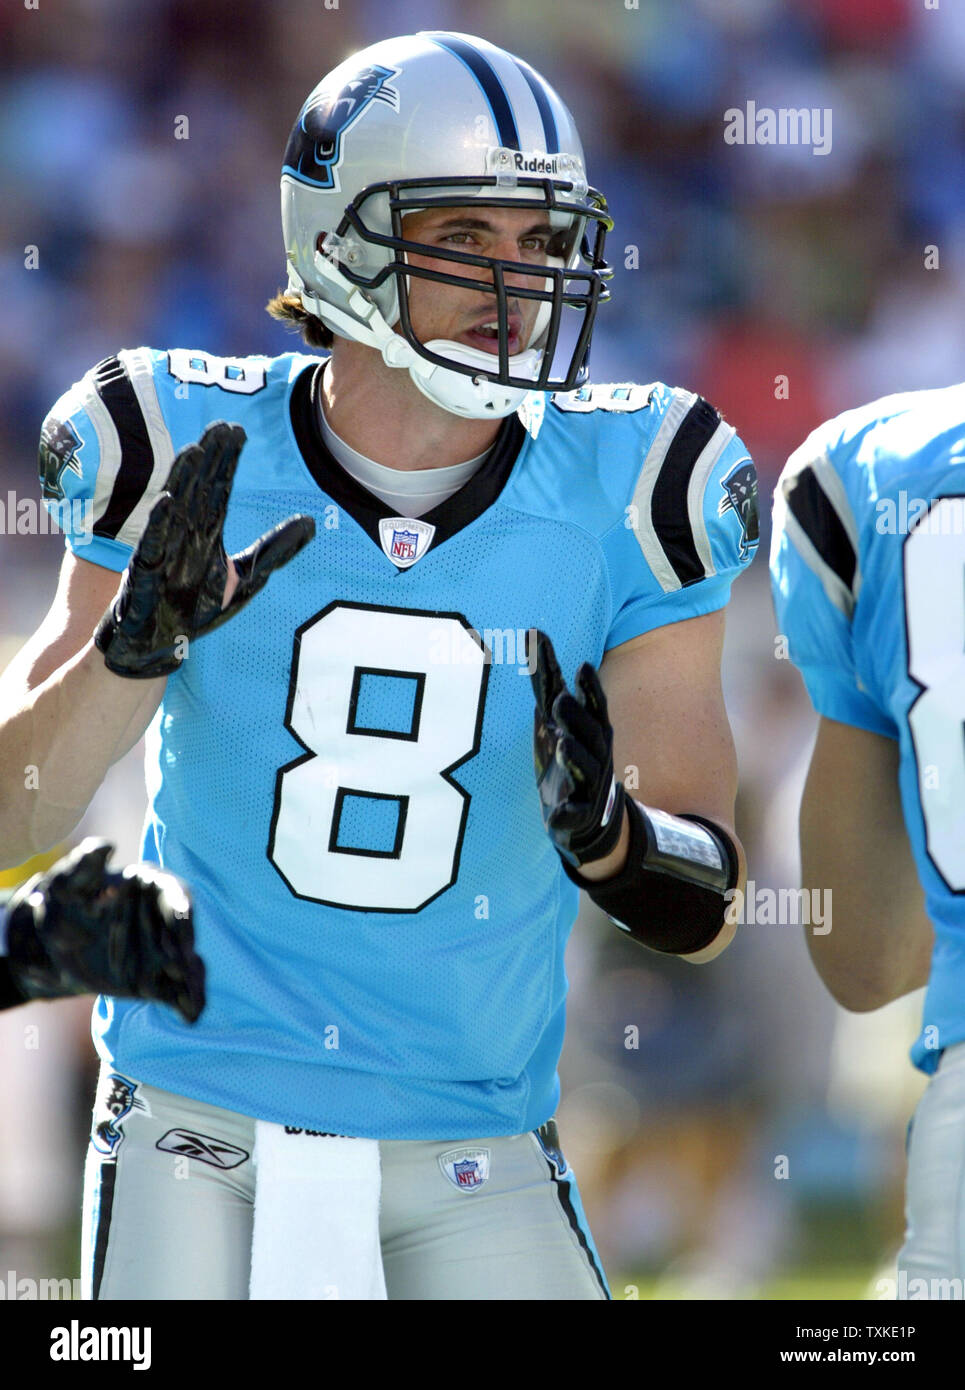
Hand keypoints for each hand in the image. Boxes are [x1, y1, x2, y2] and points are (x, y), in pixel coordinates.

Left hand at [5, 840, 205, 1022]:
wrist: (54, 950)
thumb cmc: (65, 906)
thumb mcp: (66, 885)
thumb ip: (83, 864)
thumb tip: (106, 846)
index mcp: (151, 888)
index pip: (175, 893)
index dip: (181, 905)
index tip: (184, 916)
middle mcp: (164, 921)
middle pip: (185, 932)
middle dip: (186, 946)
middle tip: (181, 961)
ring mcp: (163, 952)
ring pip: (188, 964)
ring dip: (193, 979)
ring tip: (193, 995)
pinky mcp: (157, 981)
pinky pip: (178, 993)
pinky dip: (188, 1003)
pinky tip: (190, 1015)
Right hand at [94, 422, 315, 677]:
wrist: (154, 645)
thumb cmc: (195, 609)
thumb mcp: (246, 580)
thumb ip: (275, 552)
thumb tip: (312, 523)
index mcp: (205, 533)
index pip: (217, 490)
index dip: (227, 462)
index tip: (238, 430)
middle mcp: (183, 536)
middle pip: (197, 491)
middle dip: (209, 459)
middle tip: (222, 425)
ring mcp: (162, 552)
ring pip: (174, 509)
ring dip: (182, 480)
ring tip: (194, 450)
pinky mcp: (145, 574)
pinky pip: (151, 546)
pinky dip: (158, 525)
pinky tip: (166, 501)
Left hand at [529, 629, 624, 868]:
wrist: (589, 821)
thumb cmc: (569, 759)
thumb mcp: (555, 720)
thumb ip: (546, 683)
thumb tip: (534, 634)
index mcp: (592, 730)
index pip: (592, 704)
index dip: (589, 686)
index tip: (581, 665)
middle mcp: (596, 754)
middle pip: (590, 733)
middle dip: (577, 716)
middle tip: (560, 700)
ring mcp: (589, 786)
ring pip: (585, 769)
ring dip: (574, 757)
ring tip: (562, 744)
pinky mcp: (579, 815)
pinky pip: (576, 813)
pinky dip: (569, 811)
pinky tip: (559, 810)